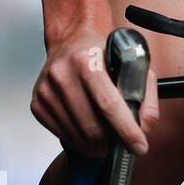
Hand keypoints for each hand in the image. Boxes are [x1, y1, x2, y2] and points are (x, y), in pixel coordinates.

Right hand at [30, 20, 158, 159]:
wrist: (71, 38)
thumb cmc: (102, 50)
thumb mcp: (130, 60)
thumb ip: (144, 91)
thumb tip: (145, 126)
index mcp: (87, 60)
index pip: (108, 104)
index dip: (126, 129)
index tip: (139, 146)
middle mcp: (62, 74)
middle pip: (92, 126)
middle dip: (111, 142)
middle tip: (121, 142)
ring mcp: (47, 91)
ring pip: (77, 135)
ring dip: (95, 145)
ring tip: (106, 138)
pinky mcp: (38, 104)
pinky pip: (61, 134)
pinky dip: (78, 140)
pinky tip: (87, 130)